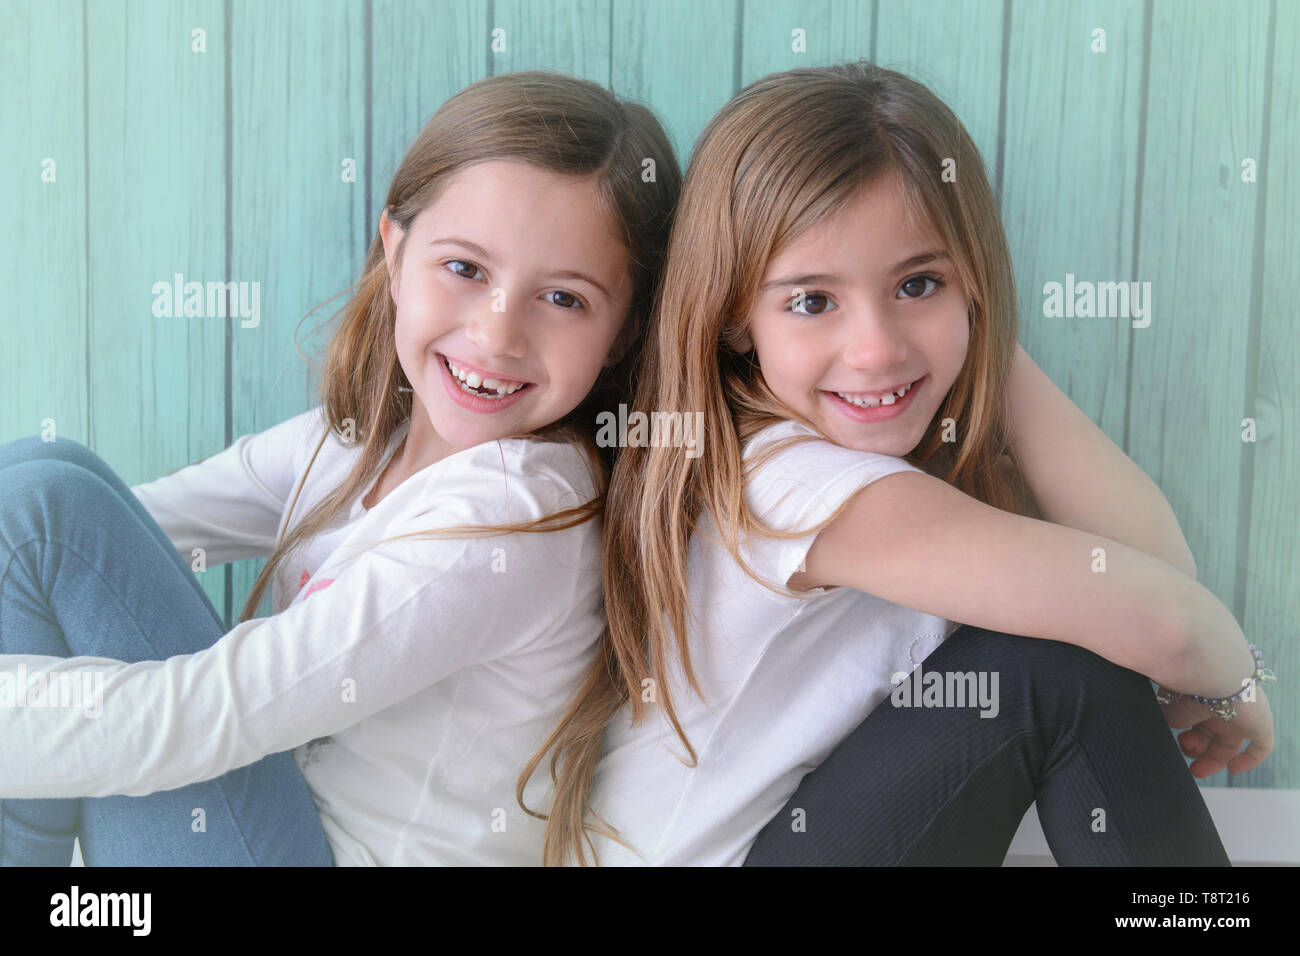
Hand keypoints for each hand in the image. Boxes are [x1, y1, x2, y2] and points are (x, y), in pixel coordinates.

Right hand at [1156, 685, 1273, 776]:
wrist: (1207, 669)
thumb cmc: (1182, 684)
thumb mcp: (1168, 707)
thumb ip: (1169, 722)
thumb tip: (1167, 734)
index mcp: (1199, 696)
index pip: (1194, 723)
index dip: (1185, 739)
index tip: (1174, 746)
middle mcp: (1220, 703)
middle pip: (1210, 736)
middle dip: (1195, 751)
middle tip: (1185, 761)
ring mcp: (1241, 713)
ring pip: (1228, 743)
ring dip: (1211, 758)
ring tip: (1194, 758)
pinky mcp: (1261, 722)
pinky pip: (1261, 747)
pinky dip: (1248, 760)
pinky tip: (1232, 769)